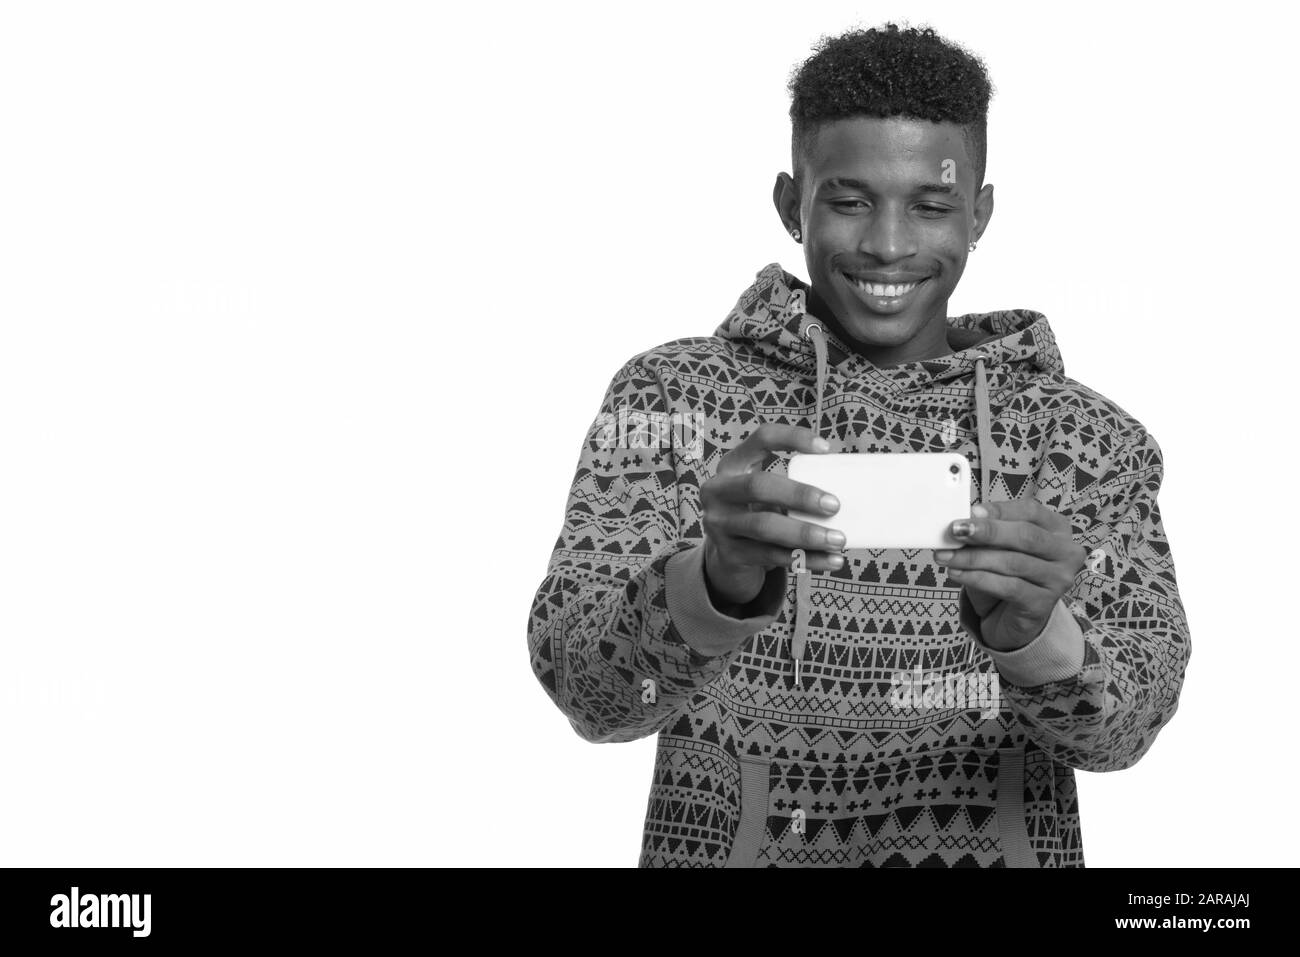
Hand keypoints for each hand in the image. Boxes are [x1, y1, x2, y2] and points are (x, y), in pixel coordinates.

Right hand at [700, 424, 844, 605]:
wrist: (730, 559)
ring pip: (764, 526)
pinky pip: (770, 556)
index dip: (792, 438)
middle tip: (835, 505)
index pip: (761, 438)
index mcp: (733, 465)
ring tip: (838, 539)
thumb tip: (851, 491)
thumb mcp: (769, 495)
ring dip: (805, 533)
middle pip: (759, 486)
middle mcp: (718, 491)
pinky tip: (830, 560)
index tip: (826, 449)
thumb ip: (794, 488)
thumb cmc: (761, 515)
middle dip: (800, 495)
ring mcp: (719, 524)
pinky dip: (805, 559)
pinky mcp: (728, 554)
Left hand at [932, 500, 1086, 651]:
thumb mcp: (1000, 547)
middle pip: (1025, 536)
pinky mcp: (1043, 604)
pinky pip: (1008, 587)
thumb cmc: (1008, 573)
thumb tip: (965, 518)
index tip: (970, 511)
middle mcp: (1066, 552)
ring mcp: (1059, 580)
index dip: (1000, 510)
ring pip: (1013, 562)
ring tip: (946, 555)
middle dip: (987, 532)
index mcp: (1058, 529)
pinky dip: (978, 578)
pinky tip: (956, 573)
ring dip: (974, 557)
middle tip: (955, 530)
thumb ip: (989, 531)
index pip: (1031, 511)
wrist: (1014, 618)